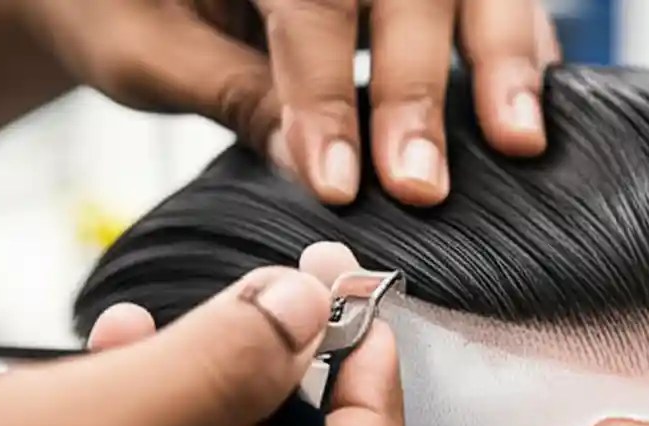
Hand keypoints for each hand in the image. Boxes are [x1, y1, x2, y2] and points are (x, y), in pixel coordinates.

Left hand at [15, 0, 561, 205]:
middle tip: (422, 185)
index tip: (340, 183)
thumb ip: (233, 96)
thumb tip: (312, 165)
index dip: (328, 93)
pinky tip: (526, 111)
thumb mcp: (147, 51)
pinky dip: (517, 51)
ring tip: (519, 142)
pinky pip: (493, 0)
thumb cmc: (122, 4)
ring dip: (503, 63)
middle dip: (419, 89)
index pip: (311, 0)